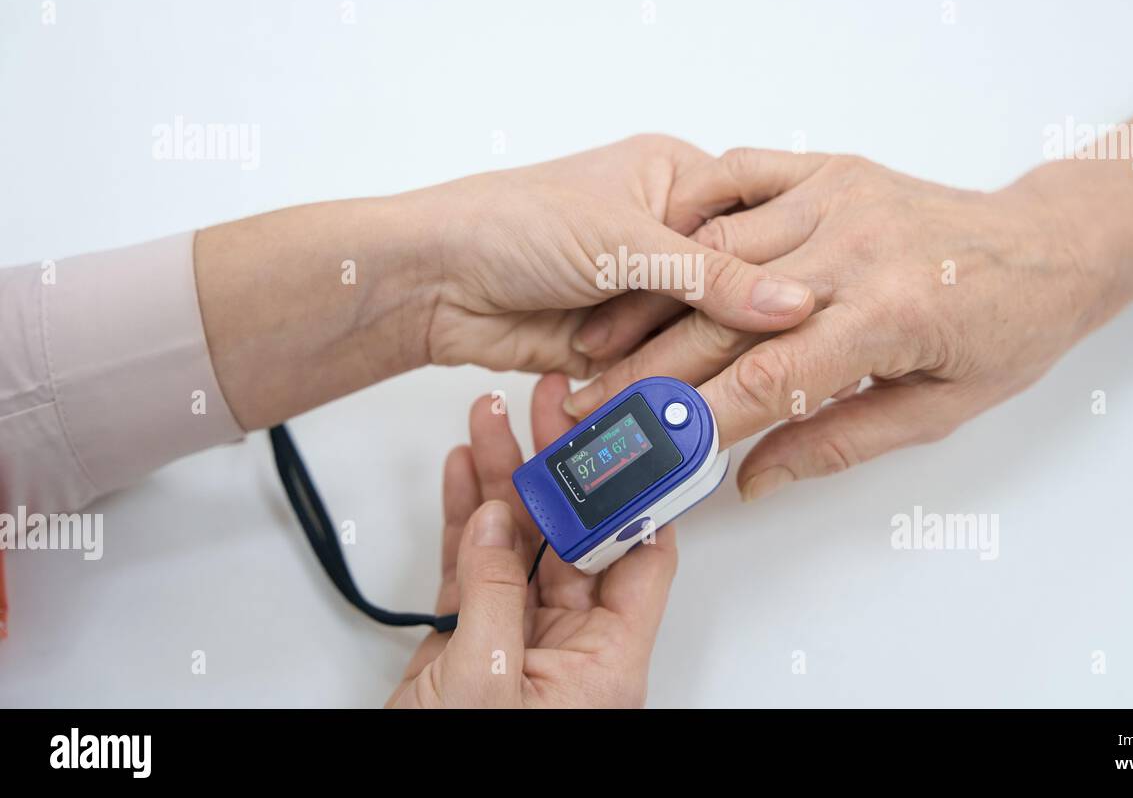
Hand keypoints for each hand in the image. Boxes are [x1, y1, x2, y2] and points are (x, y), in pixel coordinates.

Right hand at [387, 373, 676, 707]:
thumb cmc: (460, 770)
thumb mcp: (486, 684)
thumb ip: (495, 592)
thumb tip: (494, 519)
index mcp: (605, 660)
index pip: (641, 556)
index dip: (634, 491)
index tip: (623, 435)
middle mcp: (571, 643)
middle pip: (574, 533)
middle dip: (555, 464)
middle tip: (548, 404)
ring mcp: (518, 635)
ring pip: (518, 538)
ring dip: (501, 477)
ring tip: (490, 418)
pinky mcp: (472, 636)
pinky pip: (473, 563)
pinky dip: (462, 514)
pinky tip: (459, 469)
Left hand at [415, 134, 814, 374]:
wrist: (434, 281)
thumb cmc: (512, 223)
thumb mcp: (626, 240)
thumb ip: (713, 275)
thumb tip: (794, 301)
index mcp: (674, 177)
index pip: (754, 222)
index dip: (778, 267)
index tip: (811, 310)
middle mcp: (664, 231)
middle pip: (729, 286)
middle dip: (736, 323)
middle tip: (778, 359)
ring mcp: (642, 288)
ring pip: (697, 332)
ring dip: (698, 358)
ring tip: (737, 387)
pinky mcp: (620, 340)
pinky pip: (661, 367)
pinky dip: (667, 384)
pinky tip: (691, 403)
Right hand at [564, 149, 1105, 499]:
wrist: (1048, 245)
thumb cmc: (1005, 330)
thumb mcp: (939, 411)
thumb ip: (840, 442)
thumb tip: (754, 476)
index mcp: (889, 316)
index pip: (767, 378)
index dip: (697, 417)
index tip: (646, 449)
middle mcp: (854, 248)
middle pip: (723, 316)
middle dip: (651, 371)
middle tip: (594, 406)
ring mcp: (836, 197)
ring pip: (715, 249)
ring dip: (652, 300)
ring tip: (601, 342)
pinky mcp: (828, 167)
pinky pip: (738, 174)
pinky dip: (690, 208)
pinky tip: (654, 246)